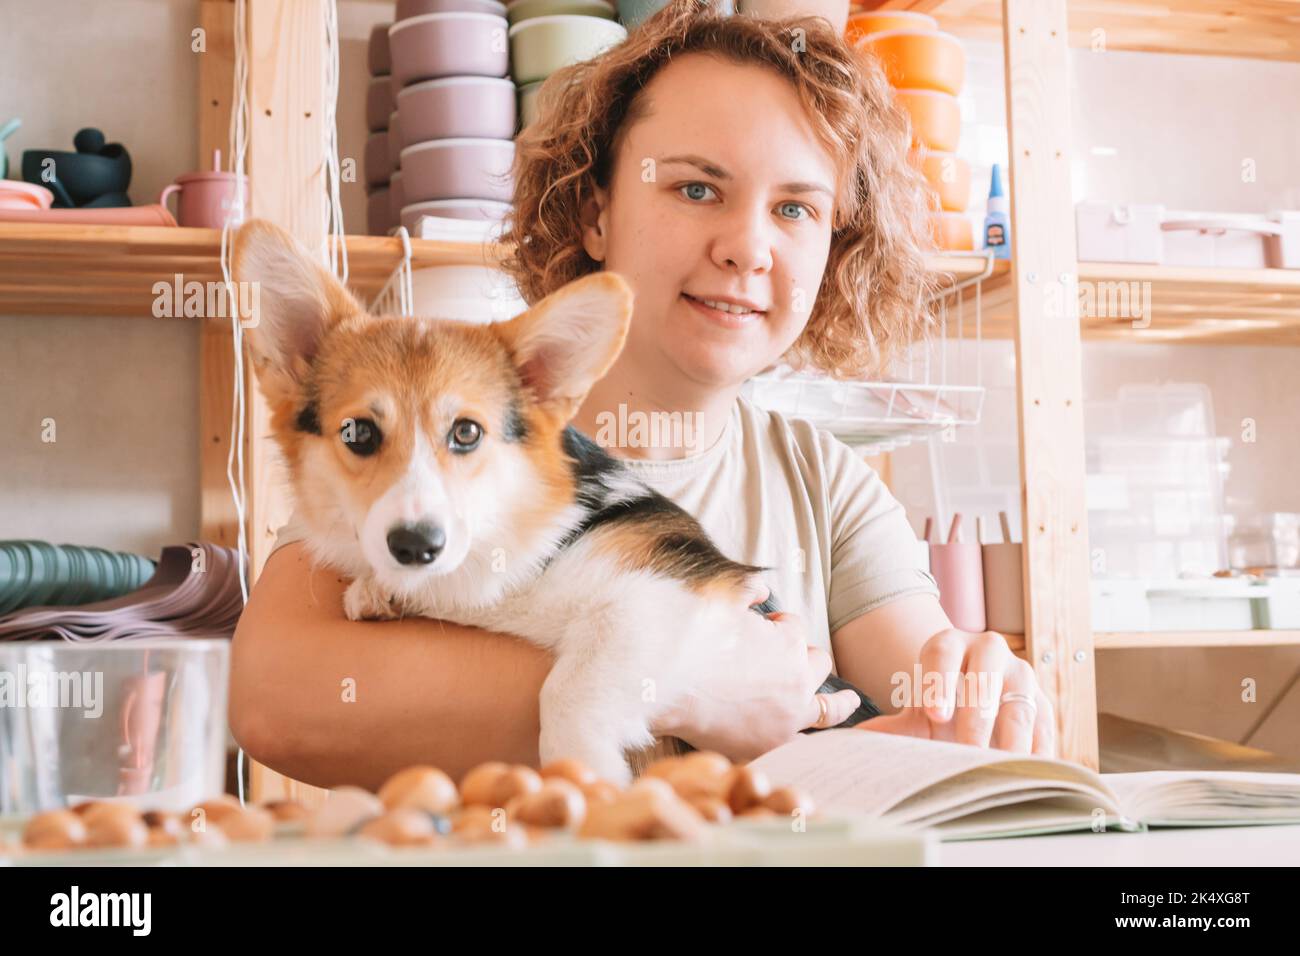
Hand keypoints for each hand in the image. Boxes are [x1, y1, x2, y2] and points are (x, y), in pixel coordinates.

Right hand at [653, 583, 861, 761]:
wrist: (663, 685)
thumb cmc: (690, 638)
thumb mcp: (721, 598)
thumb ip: (747, 589)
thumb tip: (762, 589)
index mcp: (788, 642)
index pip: (794, 627)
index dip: (779, 624)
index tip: (765, 625)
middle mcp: (797, 680)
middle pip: (819, 663)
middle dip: (808, 656)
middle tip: (794, 658)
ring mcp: (787, 717)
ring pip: (827, 709)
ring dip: (839, 703)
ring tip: (850, 701)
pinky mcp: (770, 744)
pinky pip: (802, 746)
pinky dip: (812, 742)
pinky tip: (816, 744)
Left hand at [859, 629, 1056, 756]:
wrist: (979, 699)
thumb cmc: (943, 703)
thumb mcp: (920, 710)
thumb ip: (890, 726)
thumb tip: (854, 742)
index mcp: (949, 644)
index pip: (942, 653)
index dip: (937, 680)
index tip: (932, 715)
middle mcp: (989, 650)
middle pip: (985, 675)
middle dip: (977, 714)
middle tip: (968, 750)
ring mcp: (1020, 675)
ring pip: (1020, 702)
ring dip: (1013, 737)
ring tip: (1002, 767)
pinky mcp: (1044, 701)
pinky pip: (1046, 724)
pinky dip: (1040, 748)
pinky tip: (1031, 771)